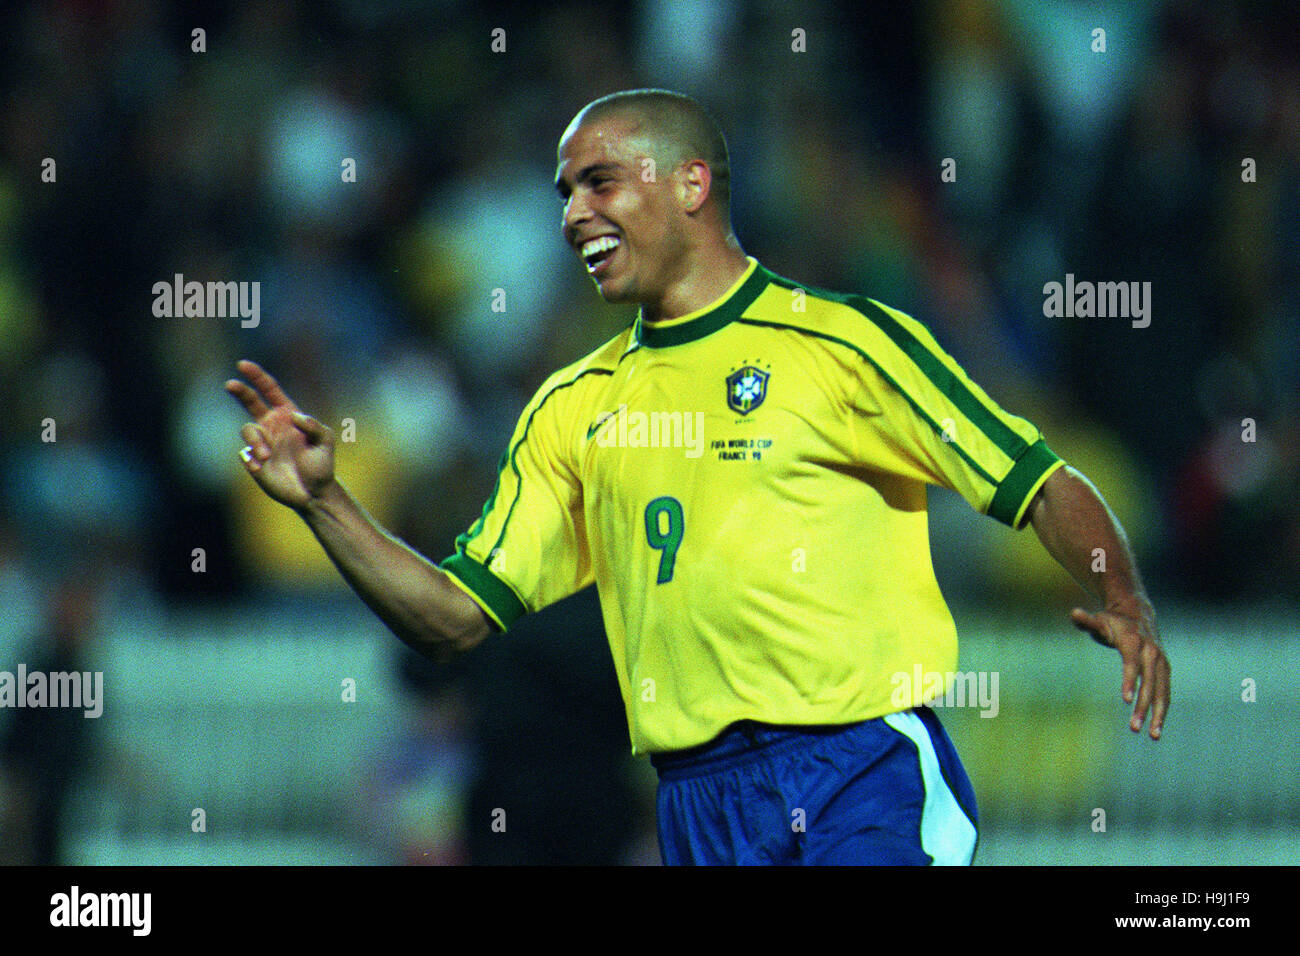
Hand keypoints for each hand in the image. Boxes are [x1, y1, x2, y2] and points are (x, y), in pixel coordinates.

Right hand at [224, 360, 334, 509]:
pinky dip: (253, 459)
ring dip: (256, 442)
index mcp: (287, 415)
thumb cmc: (321, 464)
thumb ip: (314, 426)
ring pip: (247, 431)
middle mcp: (271, 425)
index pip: (270, 390)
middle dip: (240, 391)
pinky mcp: (253, 461)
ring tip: (266, 457)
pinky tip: (263, 468)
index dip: (257, 376)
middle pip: (250, 401)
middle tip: (230, 384)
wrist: (313, 492)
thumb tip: (294, 416)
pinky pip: (245, 453)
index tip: (243, 365)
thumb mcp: (325, 442)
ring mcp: (261, 442)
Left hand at [1070, 604, 1169, 739]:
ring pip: (1162, 691)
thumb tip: (1074, 613)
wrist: (1138, 613)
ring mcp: (1161, 662)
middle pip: (1149, 682)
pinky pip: (1165, 692)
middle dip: (1143, 706)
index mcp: (1134, 641)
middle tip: (1134, 728)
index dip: (1130, 681)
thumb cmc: (1113, 621)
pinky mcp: (1165, 670)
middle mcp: (1152, 652)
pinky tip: (1156, 728)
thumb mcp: (1099, 620)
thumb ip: (1087, 621)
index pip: (1133, 664)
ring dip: (1158, 714)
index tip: (1126, 700)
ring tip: (1153, 736)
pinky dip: (1163, 710)